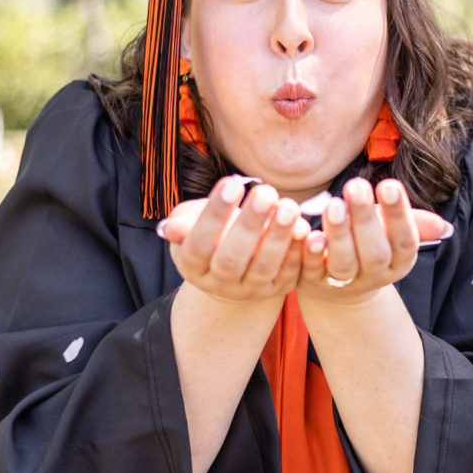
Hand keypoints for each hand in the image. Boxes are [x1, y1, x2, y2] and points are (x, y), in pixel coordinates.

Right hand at [158, 177, 309, 301]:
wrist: (233, 269)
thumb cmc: (210, 233)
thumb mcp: (191, 225)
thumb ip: (184, 224)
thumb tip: (168, 229)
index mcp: (193, 265)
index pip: (200, 242)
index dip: (215, 215)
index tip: (232, 182)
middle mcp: (219, 283)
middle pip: (232, 259)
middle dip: (250, 225)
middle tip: (266, 192)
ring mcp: (248, 289)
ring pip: (263, 267)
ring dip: (278, 237)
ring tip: (288, 206)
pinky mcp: (275, 289)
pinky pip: (288, 273)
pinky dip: (297, 251)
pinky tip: (304, 227)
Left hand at [298, 177, 451, 302]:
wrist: (341, 290)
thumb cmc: (371, 245)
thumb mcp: (393, 234)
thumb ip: (414, 225)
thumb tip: (443, 228)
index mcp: (399, 261)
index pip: (404, 240)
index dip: (398, 215)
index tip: (389, 185)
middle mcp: (374, 275)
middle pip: (375, 253)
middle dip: (366, 220)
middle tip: (356, 185)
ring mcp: (344, 283)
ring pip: (344, 263)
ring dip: (339, 234)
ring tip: (333, 205)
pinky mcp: (314, 284)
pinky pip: (312, 271)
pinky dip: (311, 254)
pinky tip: (310, 235)